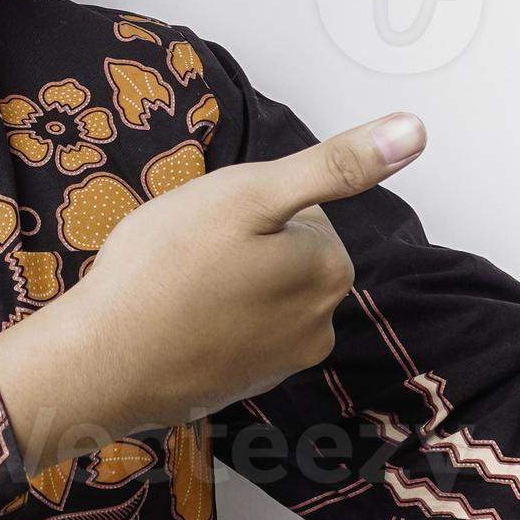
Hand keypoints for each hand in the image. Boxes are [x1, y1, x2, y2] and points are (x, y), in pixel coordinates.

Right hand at [0, 113, 426, 471]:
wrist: (103, 361)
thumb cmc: (168, 268)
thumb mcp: (249, 194)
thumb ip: (334, 164)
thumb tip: (415, 131)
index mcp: (329, 271)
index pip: (305, 213)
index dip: (252, 208)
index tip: (212, 223)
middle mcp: (320, 325)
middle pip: (286, 256)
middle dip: (243, 244)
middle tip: (189, 251)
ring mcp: (282, 364)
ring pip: (260, 294)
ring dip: (226, 283)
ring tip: (176, 284)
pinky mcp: (243, 387)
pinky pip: (237, 334)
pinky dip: (210, 322)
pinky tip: (173, 318)